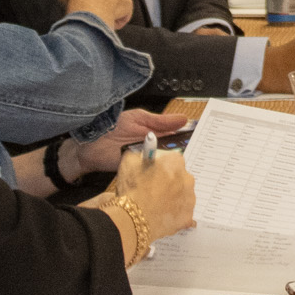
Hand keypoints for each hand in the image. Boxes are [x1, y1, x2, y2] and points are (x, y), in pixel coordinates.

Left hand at [67, 109, 190, 177]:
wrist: (90, 144)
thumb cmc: (112, 127)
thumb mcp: (139, 118)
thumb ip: (161, 121)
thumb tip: (183, 119)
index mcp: (156, 134)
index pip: (177, 137)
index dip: (189, 139)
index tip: (204, 140)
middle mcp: (154, 149)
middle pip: (174, 153)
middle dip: (186, 155)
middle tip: (202, 156)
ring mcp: (147, 161)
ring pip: (166, 165)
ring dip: (175, 166)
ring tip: (190, 166)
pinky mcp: (140, 173)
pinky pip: (153, 175)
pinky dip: (161, 176)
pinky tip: (172, 176)